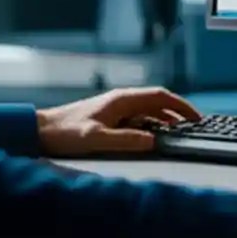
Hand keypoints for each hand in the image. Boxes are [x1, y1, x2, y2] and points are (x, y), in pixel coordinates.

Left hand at [35, 87, 200, 156]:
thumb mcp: (97, 138)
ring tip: (178, 131)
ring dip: (165, 118)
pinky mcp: (110, 116)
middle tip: (193, 124)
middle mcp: (121, 100)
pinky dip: (152, 124)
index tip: (196, 117)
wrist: (41, 130)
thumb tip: (153, 140)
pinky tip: (153, 135)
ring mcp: (116, 107)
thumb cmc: (65, 131)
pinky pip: (138, 117)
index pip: (160, 96)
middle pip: (158, 101)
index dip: (181, 105)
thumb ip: (126, 139)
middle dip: (178, 111)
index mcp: (122, 99)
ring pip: (149, 109)